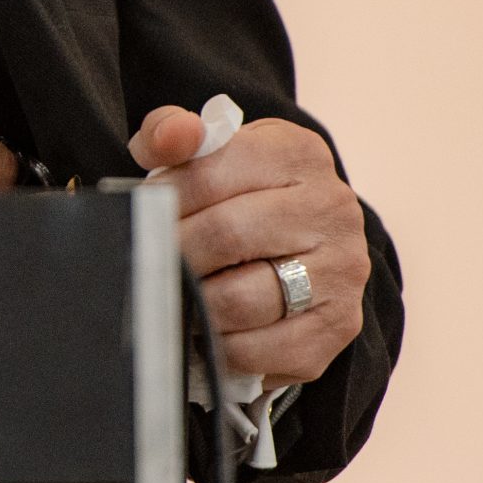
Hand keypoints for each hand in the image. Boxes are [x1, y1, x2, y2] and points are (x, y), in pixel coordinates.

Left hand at [130, 107, 368, 386]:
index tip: (140, 215)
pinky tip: (204, 330)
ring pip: (242, 299)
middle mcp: (331, 207)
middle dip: (174, 254)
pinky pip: (262, 349)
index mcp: (297, 152)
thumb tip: (174, 134)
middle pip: (226, 236)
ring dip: (194, 304)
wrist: (298, 242)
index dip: (162, 200)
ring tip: (171, 296)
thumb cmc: (236, 193)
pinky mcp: (339, 324)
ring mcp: (342, 268)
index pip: (209, 174)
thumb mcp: (206, 153)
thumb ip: (171, 134)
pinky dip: (221, 345)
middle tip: (145, 264)